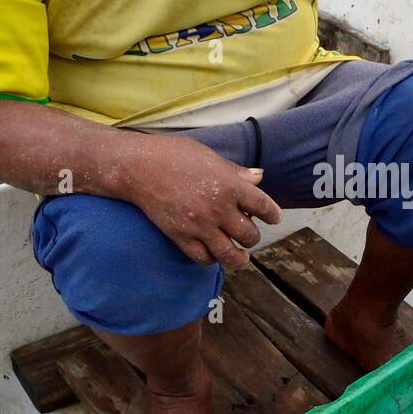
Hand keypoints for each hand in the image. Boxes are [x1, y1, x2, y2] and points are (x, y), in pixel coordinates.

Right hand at [124, 136, 282, 268]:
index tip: (274, 218)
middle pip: (250, 235)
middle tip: (249, 234)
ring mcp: (199, 225)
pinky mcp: (180, 236)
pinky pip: (203, 258)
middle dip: (253, 237)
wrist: (138, 166)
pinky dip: (212, 259)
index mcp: (229, 185)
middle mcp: (218, 208)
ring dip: (239, 258)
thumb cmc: (174, 155)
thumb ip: (236, 171)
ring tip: (240, 257)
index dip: (273, 215)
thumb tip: (259, 177)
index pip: (264, 206)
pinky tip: (213, 254)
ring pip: (230, 254)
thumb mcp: (210, 157)